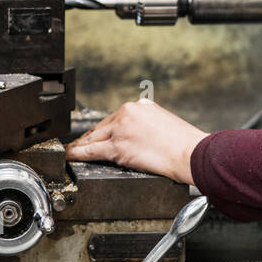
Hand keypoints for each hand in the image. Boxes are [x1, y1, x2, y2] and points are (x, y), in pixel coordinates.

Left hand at [65, 99, 208, 184]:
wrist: (191, 153)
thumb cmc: (184, 143)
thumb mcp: (164, 122)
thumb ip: (147, 123)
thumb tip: (137, 133)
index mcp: (139, 106)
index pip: (115, 118)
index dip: (104, 130)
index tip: (98, 136)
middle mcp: (127, 113)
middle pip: (102, 127)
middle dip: (90, 138)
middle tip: (79, 145)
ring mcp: (121, 130)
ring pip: (94, 138)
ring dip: (81, 146)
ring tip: (72, 151)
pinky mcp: (118, 147)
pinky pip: (91, 151)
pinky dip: (78, 154)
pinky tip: (70, 156)